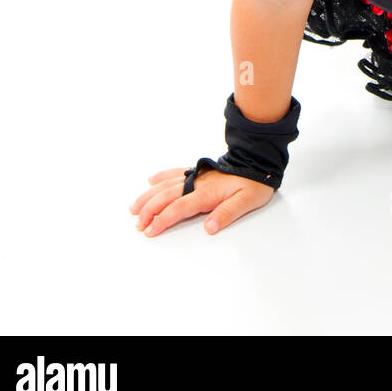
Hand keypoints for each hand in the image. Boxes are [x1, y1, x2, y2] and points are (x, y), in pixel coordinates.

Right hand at [129, 166, 274, 236]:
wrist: (257, 160)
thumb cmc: (253, 183)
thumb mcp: (246, 201)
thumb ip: (227, 214)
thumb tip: (209, 228)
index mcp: (207, 193)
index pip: (179, 208)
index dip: (163, 220)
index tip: (150, 230)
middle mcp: (197, 183)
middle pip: (167, 196)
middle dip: (149, 210)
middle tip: (137, 224)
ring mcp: (196, 176)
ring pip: (166, 185)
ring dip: (149, 196)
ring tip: (134, 207)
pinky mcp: (198, 172)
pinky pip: (176, 173)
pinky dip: (162, 176)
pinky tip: (151, 180)